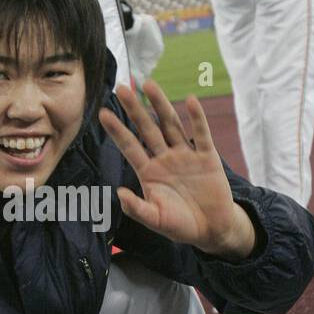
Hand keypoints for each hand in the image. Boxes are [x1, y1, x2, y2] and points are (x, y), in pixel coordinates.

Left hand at [98, 80, 256, 259]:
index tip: (102, 113)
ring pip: (171, 125)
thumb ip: (137, 209)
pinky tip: (190, 100)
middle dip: (135, 109)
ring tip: (149, 84)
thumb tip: (119, 193)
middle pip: (148, 128)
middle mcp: (165, 158)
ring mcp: (186, 155)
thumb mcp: (156, 220)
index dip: (117, 131)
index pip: (130, 146)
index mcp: (149, 172)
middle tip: (122, 88)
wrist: (212, 229)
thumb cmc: (180, 225)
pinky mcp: (207, 157)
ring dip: (161, 105)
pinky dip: (196, 118)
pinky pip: (201, 134)